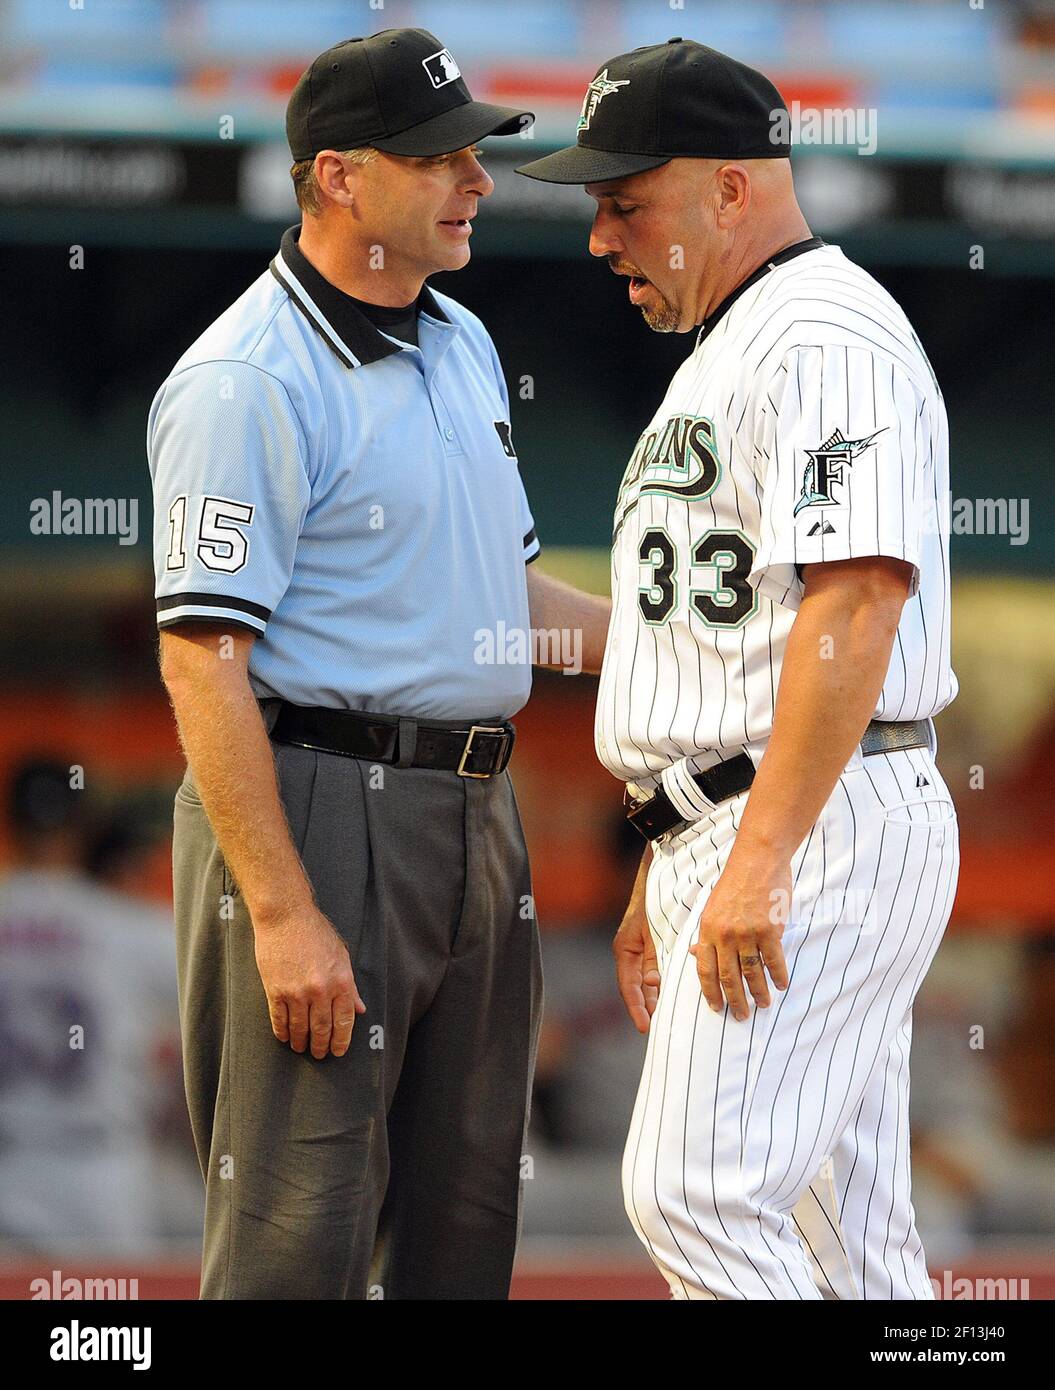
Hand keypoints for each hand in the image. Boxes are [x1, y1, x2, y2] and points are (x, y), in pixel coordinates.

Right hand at [253, 902, 364, 1058]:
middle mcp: (321, 990)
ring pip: (300, 1028)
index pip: (345, 1021)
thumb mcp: (341, 955)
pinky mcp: (275, 991)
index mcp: (341, 981)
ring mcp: (297, 992)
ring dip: (301, 1042)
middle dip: (322, 1046)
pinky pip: (280, 1019)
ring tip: (302, 1048)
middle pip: (322, 1029)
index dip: (342, 1041)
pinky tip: (284, 1037)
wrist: (285, 916)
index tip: (338, 1052)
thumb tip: (360, 1009)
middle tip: (320, 1055)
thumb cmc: (316, 932)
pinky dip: (282, 1032)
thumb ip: (350, 986)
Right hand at [613, 902, 660, 1033]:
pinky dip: (662, 985)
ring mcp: (638, 950)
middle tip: (659, 1030)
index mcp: (625, 949)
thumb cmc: (657, 900)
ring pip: (646, 982)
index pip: (629, 987)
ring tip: (667, 1019)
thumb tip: (653, 983)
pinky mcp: (650, 947)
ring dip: (655, 998)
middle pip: (637, 988)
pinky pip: (654, 971)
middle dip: (647, 1008)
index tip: (645, 1027)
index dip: (637, 1008)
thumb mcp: (656, 930)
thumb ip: (654, 956)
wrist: (659, 874)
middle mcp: (629, 953)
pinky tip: (673, 996)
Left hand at [688, 851, 790, 1020]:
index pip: (705, 969)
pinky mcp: (769, 929)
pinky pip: (774, 960)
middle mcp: (725, 934)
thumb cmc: (736, 881)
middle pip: (728, 977)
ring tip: (763, 1005)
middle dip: (735, 1000)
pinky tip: (781, 984)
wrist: (757, 859)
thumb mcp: (712, 906)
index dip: (710, 992)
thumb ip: (707, 933)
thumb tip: (696, 954)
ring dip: (758, 992)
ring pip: (752, 972)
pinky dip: (778, 975)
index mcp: (708, 929)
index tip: (716, 1007)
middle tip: (741, 1016)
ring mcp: (747, 933)